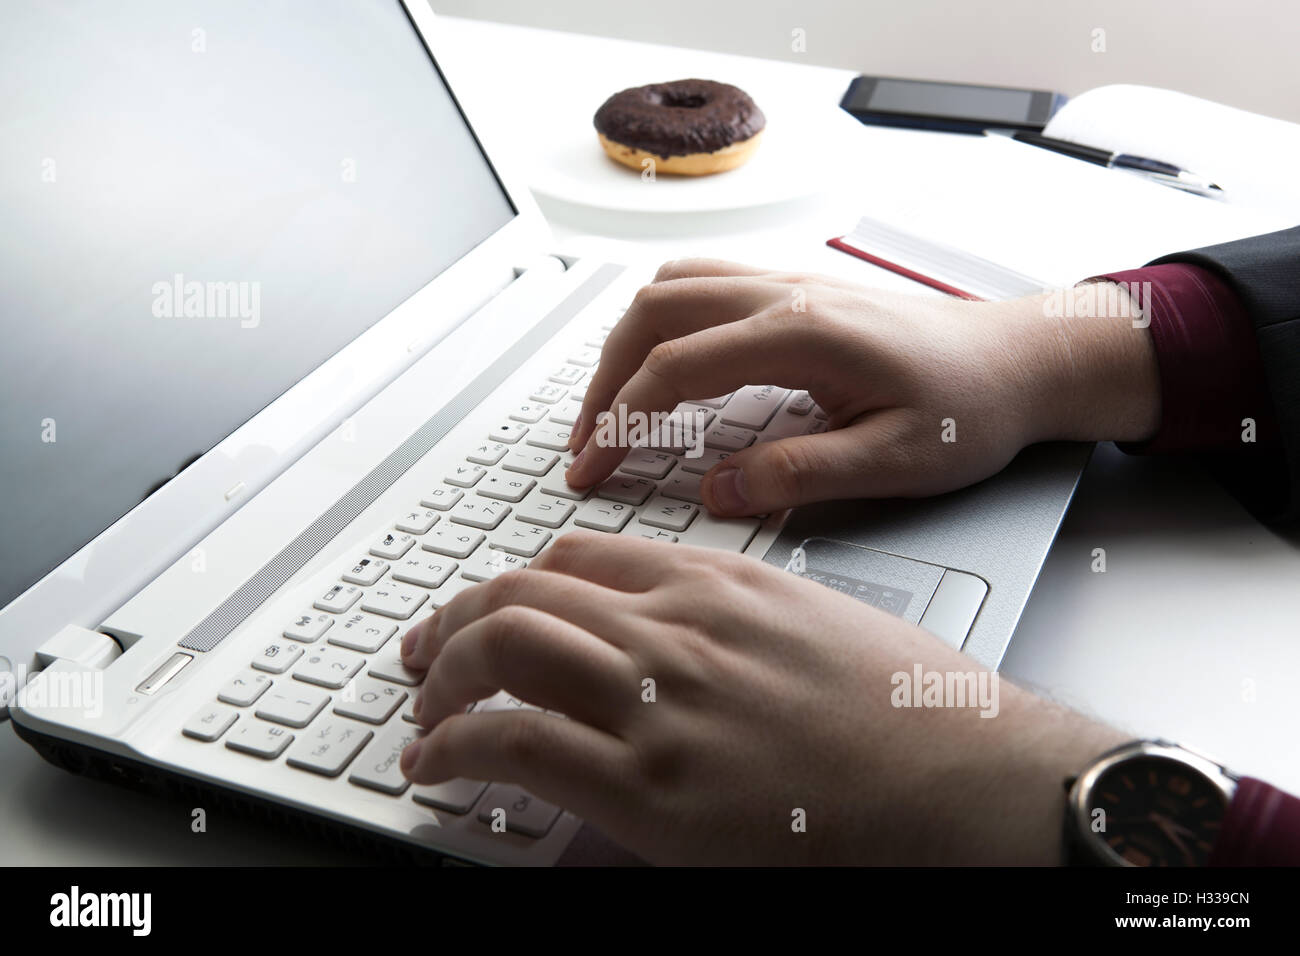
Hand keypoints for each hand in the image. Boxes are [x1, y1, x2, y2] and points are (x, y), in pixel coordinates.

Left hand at [398, 532, 1126, 864]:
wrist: (972, 784)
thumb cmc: (913, 716)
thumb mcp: (814, 629)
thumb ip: (730, 623)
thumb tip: (674, 644)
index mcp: (720, 584)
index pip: (576, 556)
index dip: (512, 581)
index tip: (488, 607)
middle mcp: (680, 627)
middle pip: (522, 590)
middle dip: (454, 619)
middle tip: (427, 651)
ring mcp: (662, 703)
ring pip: (502, 646)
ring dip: (442, 675)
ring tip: (425, 705)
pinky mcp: (653, 789)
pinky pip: (514, 744)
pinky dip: (454, 747)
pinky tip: (438, 764)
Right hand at [565, 259, 1160, 515]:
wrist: (1019, 360)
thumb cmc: (970, 407)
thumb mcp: (896, 461)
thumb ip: (800, 474)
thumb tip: (718, 489)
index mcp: (802, 334)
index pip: (675, 367)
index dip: (619, 421)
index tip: (592, 468)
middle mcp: (785, 295)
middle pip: (654, 312)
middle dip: (603, 379)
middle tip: (586, 443)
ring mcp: (788, 285)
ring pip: (671, 288)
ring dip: (626, 344)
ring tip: (609, 407)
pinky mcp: (795, 293)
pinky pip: (702, 285)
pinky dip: (660, 324)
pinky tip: (660, 365)